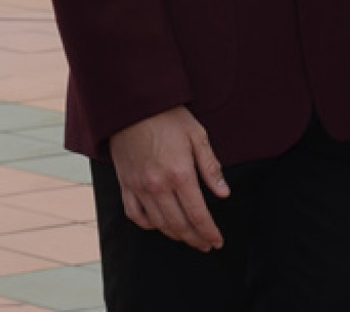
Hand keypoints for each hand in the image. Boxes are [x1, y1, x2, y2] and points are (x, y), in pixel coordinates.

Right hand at [109, 106, 229, 251]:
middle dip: (196, 239)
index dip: (210, 232)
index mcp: (180, 174)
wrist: (133, 105)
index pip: (198, 215)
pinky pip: (134, 215)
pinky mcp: (125, 184)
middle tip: (206, 244)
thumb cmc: (168, 117)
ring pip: (159, 224)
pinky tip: (159, 224)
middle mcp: (158, 185)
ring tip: (187, 237)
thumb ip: (211, 167)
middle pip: (180, 225)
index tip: (217, 241)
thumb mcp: (197, 135)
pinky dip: (148, 224)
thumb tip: (224, 193)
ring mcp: (139, 187)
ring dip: (175, 235)